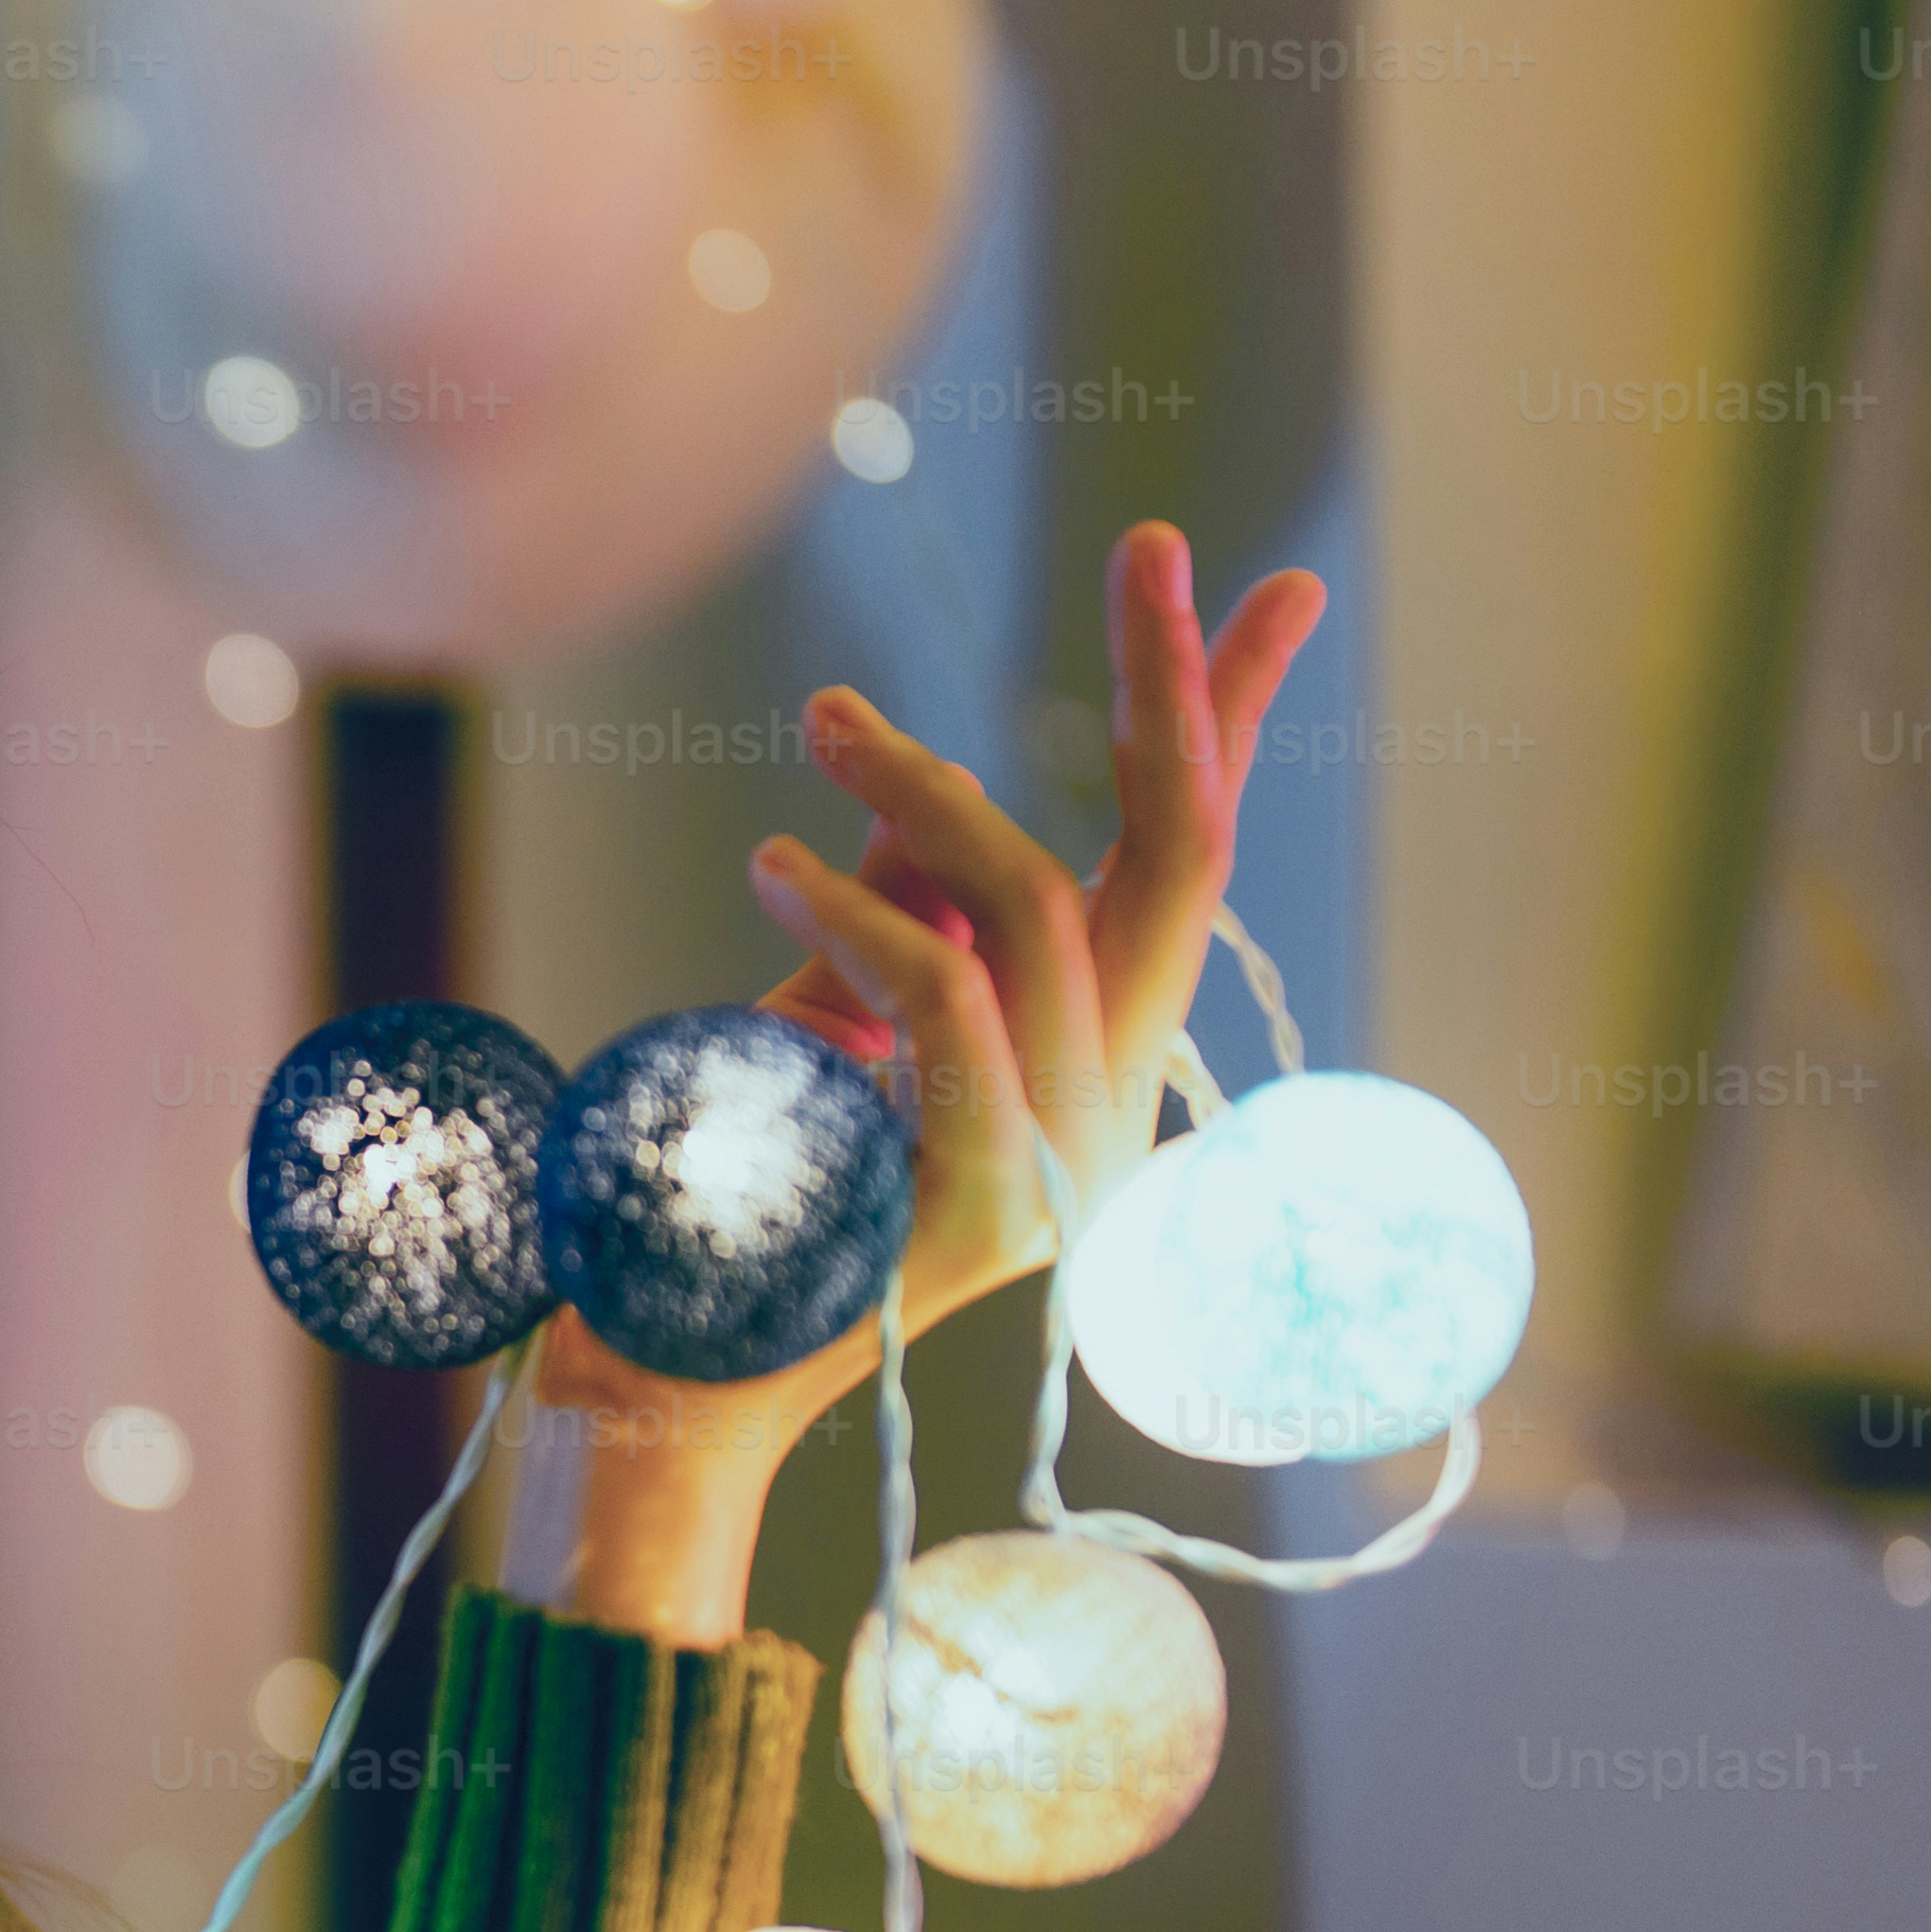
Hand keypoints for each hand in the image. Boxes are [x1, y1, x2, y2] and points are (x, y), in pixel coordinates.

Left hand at [516, 525, 1326, 1648]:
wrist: (658, 1391)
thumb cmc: (719, 1199)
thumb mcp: (825, 1008)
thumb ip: (900, 908)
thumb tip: (917, 779)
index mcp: (1089, 1070)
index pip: (1181, 867)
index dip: (1225, 724)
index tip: (1272, 582)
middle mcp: (1110, 1117)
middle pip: (1180, 861)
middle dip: (1173, 689)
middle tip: (1150, 540)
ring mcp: (1067, 1173)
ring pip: (1045, 915)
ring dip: (930, 793)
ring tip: (824, 726)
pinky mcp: (988, 1210)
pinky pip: (953, 1009)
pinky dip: (867, 915)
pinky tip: (778, 860)